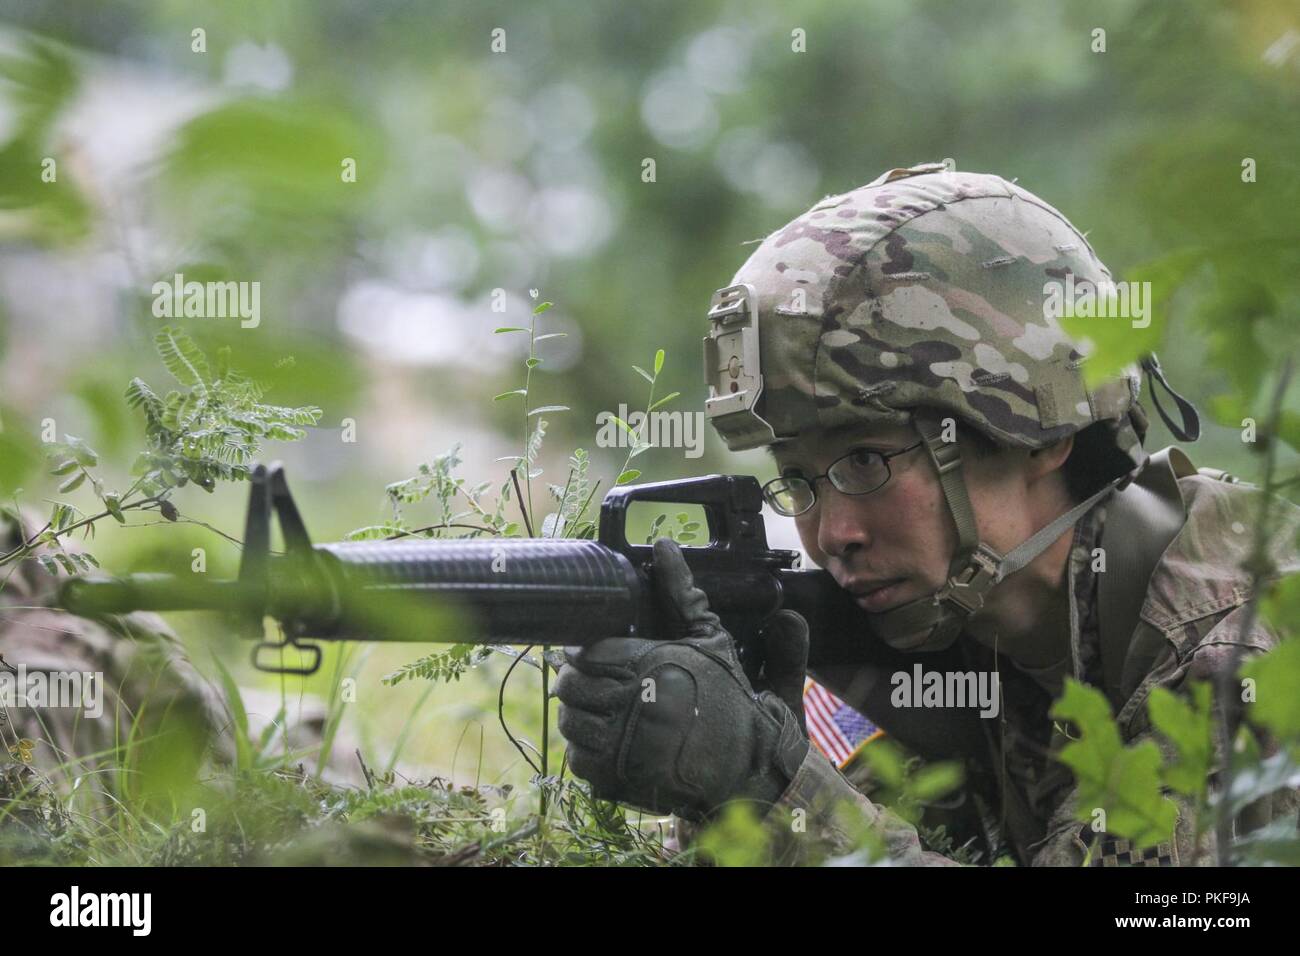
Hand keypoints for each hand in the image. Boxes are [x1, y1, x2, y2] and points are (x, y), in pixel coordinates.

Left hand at [555, 537, 810, 820]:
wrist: (750, 763)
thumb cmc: (730, 698)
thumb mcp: (711, 640)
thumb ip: (683, 594)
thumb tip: (664, 547)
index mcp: (650, 664)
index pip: (588, 652)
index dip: (583, 652)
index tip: (590, 654)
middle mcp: (632, 704)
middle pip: (572, 685)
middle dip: (576, 681)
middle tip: (591, 681)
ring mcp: (623, 746)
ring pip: (571, 722)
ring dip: (578, 714)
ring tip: (597, 710)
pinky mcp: (619, 779)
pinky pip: (579, 759)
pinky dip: (585, 749)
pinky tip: (606, 740)